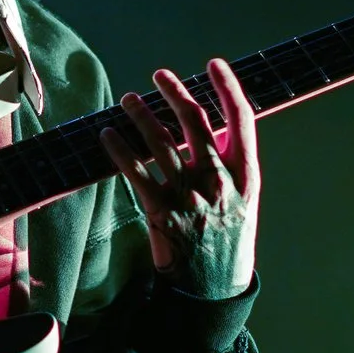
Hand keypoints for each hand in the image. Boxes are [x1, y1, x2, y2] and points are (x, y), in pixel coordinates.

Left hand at [99, 59, 260, 299]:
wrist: (214, 288)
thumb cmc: (228, 239)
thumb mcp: (243, 201)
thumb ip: (229, 165)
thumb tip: (209, 127)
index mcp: (245, 176)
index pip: (241, 120)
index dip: (228, 87)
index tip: (215, 64)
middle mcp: (218, 182)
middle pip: (194, 122)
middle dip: (174, 92)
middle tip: (159, 75)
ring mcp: (189, 198)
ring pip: (160, 142)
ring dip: (141, 114)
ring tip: (128, 99)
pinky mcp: (161, 213)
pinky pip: (135, 173)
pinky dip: (119, 150)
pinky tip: (108, 135)